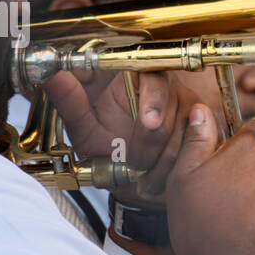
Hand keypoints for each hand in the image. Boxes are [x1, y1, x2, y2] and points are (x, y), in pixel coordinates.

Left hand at [44, 69, 200, 203]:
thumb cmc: (107, 149)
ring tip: (142, 179)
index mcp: (138, 76)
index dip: (155, 98)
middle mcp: (168, 87)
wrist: (129, 178)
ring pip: (188, 132)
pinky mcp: (206, 130)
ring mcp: (191, 108)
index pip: (156, 73)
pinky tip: (158, 181)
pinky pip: (200, 148)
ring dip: (163, 161)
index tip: (148, 123)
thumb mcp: (84, 129)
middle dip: (154, 140)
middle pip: (173, 107)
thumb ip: (69, 102)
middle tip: (134, 164)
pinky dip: (177, 170)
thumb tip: (48, 74)